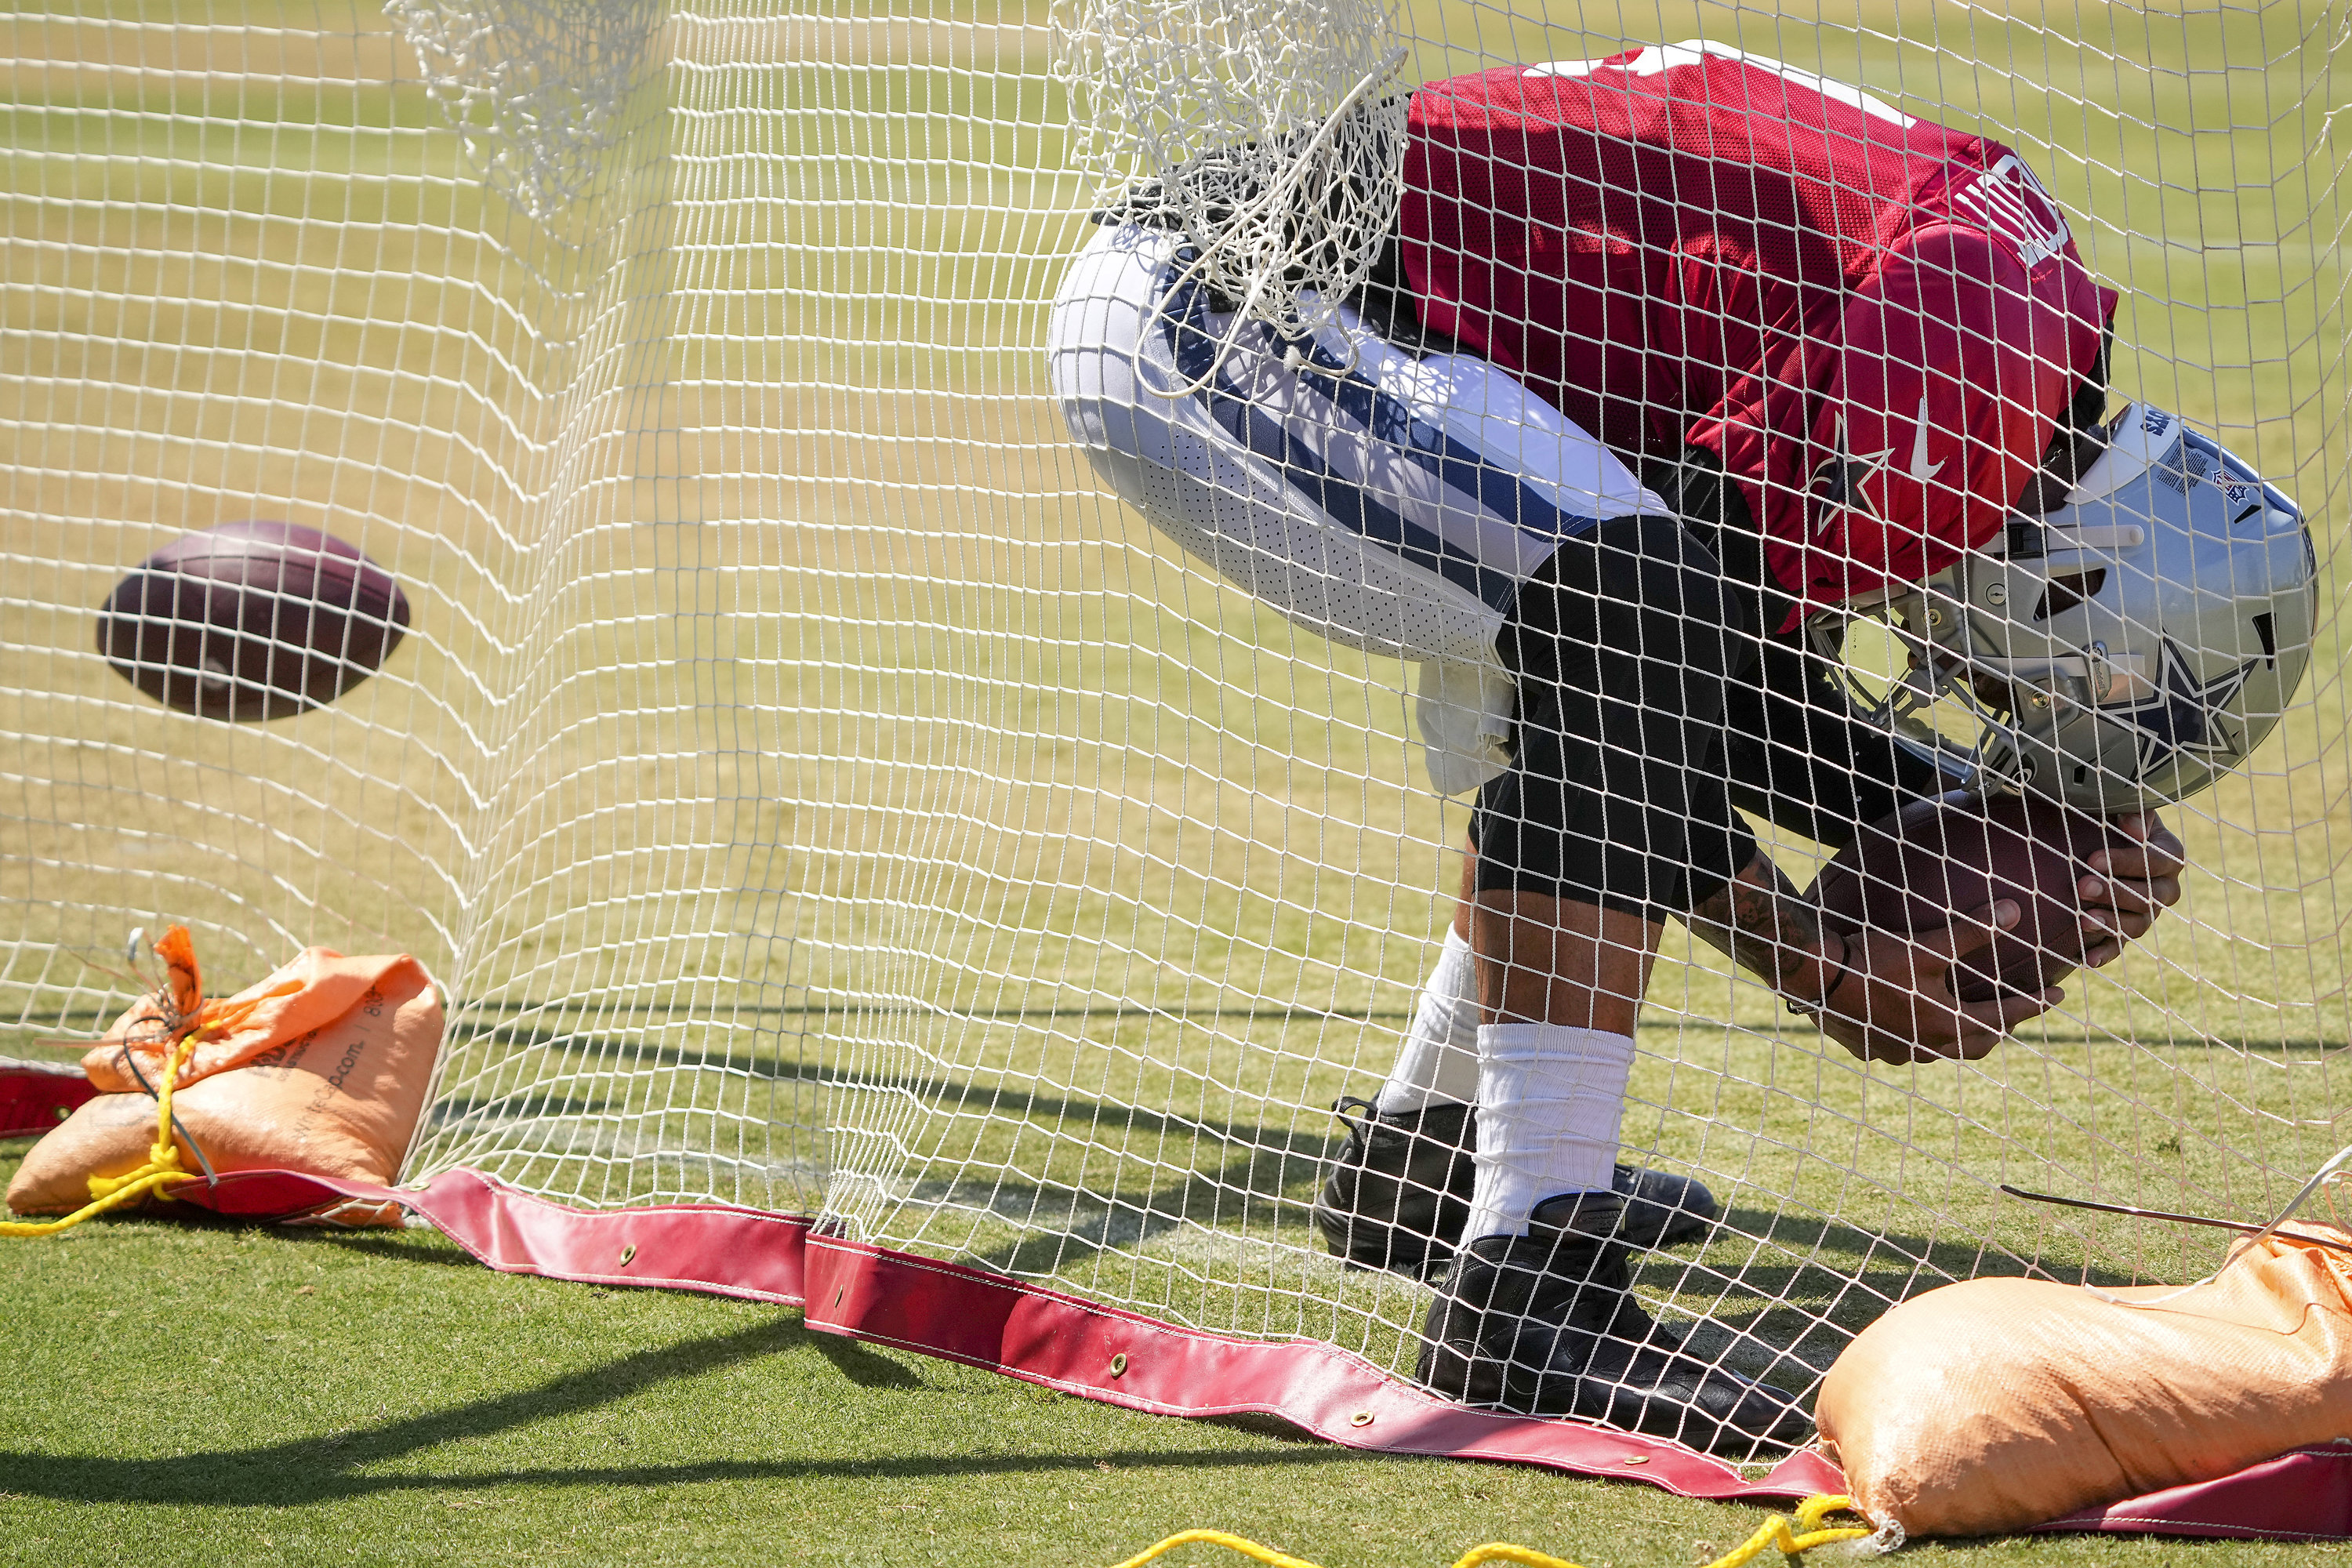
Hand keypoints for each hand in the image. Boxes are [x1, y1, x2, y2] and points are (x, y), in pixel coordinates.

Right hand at [1808, 901, 2059, 1063]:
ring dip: (1961, 1036)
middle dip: (2001, 1026)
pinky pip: (1906, 1050)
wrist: (1817, 978)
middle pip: (1979, 1042)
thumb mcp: (1927, 943)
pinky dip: (1920, 1038)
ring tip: (1967, 1019)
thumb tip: (2013, 911)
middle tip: (2015, 1010)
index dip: (2034, 1003)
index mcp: (1949, 1023)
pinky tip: (1912, 1023)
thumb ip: (1972, 931)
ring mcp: (1898, 1053)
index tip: (2057, 994)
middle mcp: (1928, 1046)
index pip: (2005, 1016)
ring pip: (1943, 1050)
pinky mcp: (1872, 1051)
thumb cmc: (1874, 959)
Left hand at [2079, 810, 2186, 967]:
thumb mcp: (2119, 808)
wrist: (2091, 843)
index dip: (2127, 862)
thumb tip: (2134, 828)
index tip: (2092, 860)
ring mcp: (2147, 913)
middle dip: (2116, 893)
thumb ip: (2133, 811)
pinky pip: (2121, 946)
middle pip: (2150, 897)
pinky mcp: (2126, 930)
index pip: (2157, 861)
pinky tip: (2086, 959)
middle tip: (2082, 886)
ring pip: (2138, 924)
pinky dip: (2106, 953)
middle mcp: (2164, 887)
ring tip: (2082, 920)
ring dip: (2111, 922)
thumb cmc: (2108, 819)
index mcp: (2168, 855)